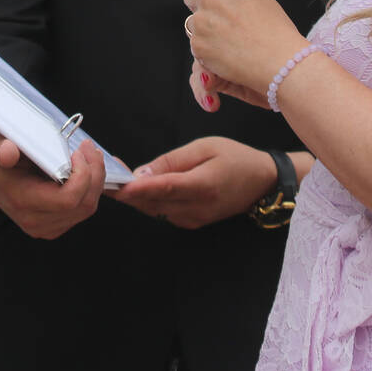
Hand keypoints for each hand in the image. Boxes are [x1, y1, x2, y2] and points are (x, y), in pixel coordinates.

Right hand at [0, 121, 104, 239]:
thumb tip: (8, 153)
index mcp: (22, 202)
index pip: (68, 199)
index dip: (82, 175)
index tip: (77, 150)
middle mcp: (36, 221)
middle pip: (84, 205)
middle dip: (94, 174)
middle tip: (88, 147)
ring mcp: (47, 226)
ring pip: (87, 208)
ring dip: (95, 180)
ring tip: (89, 154)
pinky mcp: (54, 223)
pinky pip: (83, 209)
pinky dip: (92, 188)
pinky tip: (88, 168)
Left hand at [112, 136, 281, 227]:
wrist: (263, 181)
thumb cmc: (236, 158)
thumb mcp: (204, 148)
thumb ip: (172, 162)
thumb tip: (142, 173)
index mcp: (202, 186)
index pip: (161, 190)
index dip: (135, 189)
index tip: (114, 185)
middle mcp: (196, 208)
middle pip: (153, 204)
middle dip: (129, 192)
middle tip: (108, 177)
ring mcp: (194, 219)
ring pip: (156, 211)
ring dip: (138, 198)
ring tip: (121, 180)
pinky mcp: (193, 223)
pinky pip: (165, 213)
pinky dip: (151, 202)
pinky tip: (145, 189)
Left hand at [183, 0, 306, 101]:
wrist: (278, 60)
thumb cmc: (275, 30)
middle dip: (200, 4)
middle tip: (219, 17)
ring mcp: (200, 22)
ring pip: (192, 21)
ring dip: (203, 28)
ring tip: (228, 38)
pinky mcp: (197, 45)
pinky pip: (195, 43)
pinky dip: (206, 48)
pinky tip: (226, 51)